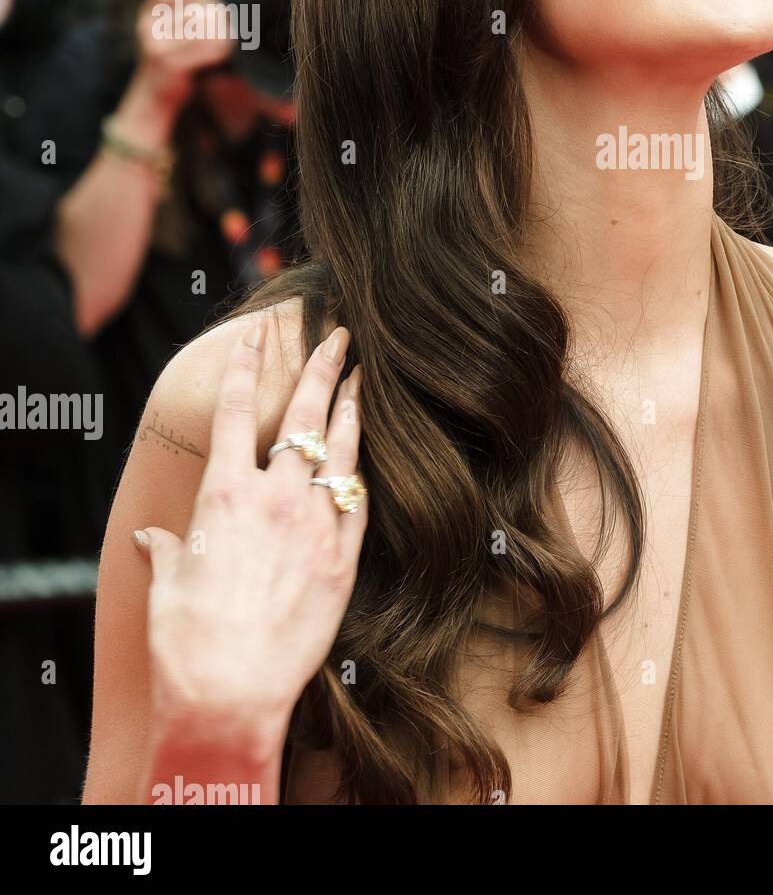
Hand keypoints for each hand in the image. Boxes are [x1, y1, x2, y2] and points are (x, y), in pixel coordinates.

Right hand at [133, 0, 237, 113]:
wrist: (154, 93)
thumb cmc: (170, 57)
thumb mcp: (169, 31)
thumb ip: (183, 14)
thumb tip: (219, 1)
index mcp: (146, 14)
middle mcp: (147, 27)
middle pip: (189, 10)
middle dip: (214, 11)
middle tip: (231, 14)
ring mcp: (156, 47)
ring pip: (198, 29)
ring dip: (221, 29)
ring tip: (233, 31)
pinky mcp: (168, 65)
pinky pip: (202, 50)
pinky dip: (220, 47)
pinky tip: (228, 47)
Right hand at [133, 322, 366, 729]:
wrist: (231, 692)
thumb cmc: (187, 641)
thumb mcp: (169, 584)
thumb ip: (170, 549)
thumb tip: (153, 538)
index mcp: (224, 495)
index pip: (239, 413)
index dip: (251, 368)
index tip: (260, 337)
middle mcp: (275, 498)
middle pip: (305, 417)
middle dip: (323, 368)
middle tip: (339, 335)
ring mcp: (316, 524)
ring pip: (341, 451)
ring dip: (352, 410)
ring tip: (363, 379)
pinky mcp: (345, 558)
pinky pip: (358, 503)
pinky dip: (359, 477)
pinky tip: (363, 460)